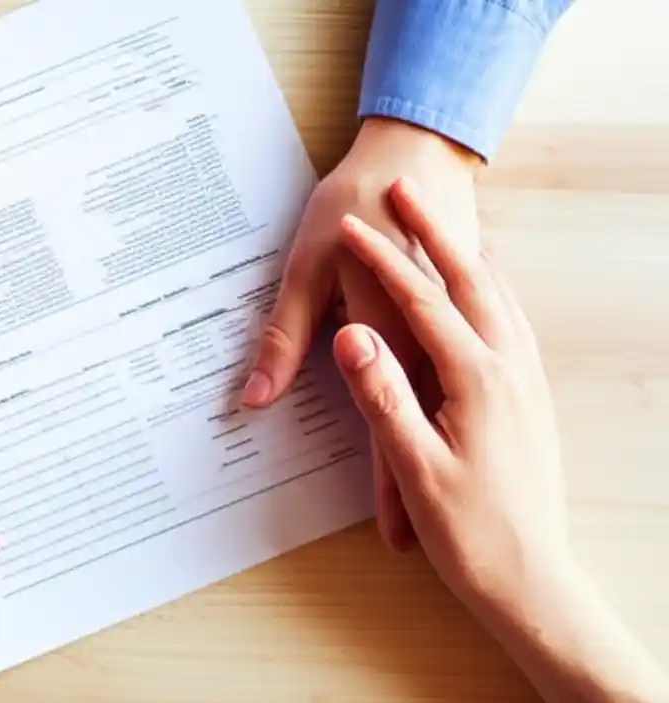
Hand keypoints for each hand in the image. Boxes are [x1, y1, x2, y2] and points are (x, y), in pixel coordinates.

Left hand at [242, 118, 481, 550]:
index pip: (389, 427)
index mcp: (393, 337)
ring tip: (431, 501)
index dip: (389, 484)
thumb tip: (255, 398)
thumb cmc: (354, 206)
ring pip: (438, 405)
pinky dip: (434, 404)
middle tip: (413, 537)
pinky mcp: (456, 318)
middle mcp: (431, 342)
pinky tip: (431, 429)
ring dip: (431, 449)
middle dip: (415, 483)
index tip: (395, 533)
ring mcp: (452, 330)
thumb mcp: (306, 270)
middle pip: (421, 427)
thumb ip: (282, 337)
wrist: (414, 157)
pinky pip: (446, 371)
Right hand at [332, 178, 564, 611]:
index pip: (420, 299)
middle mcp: (508, 367)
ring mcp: (525, 380)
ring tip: (442, 219)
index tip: (349, 222)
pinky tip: (486, 295)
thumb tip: (350, 340)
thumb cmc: (473, 531)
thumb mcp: (417, 467)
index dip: (380, 258)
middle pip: (466, 279)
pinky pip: (512, 322)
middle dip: (431, 230)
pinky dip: (492, 290)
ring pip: (496, 296)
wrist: (536, 582)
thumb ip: (381, 396)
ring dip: (464, 252)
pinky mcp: (531, 398)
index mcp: (476, 378)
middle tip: (400, 187)